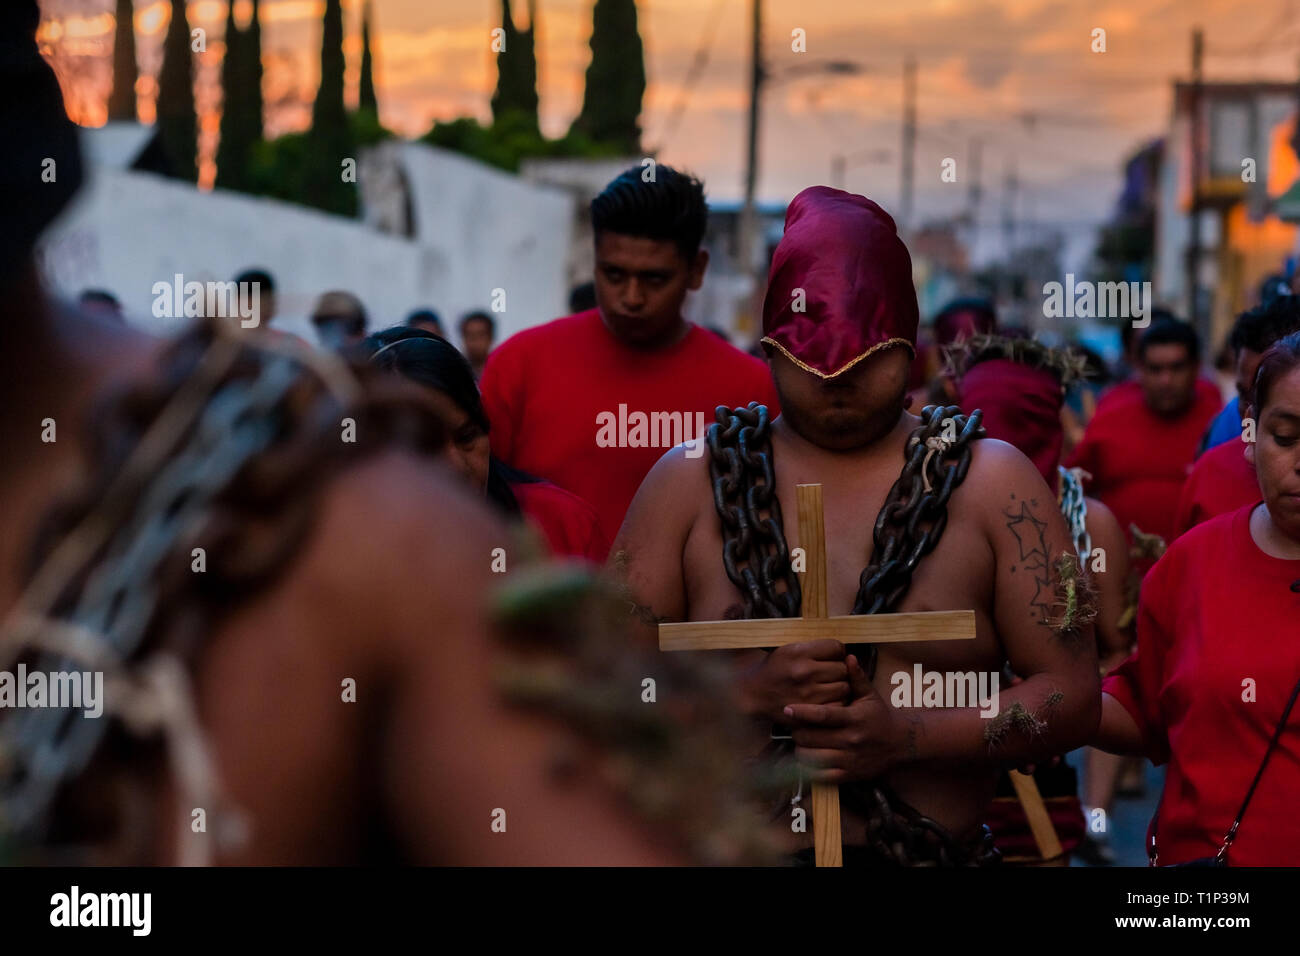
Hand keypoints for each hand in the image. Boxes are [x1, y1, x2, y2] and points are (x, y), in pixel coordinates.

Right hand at [737, 639, 848, 723]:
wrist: (753, 693)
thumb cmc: (773, 670)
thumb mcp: (788, 649)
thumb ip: (814, 648)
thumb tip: (842, 650)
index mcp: (798, 652)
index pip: (836, 647)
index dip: (837, 651)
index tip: (832, 657)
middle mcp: (804, 672)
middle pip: (842, 668)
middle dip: (839, 670)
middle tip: (830, 673)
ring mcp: (808, 694)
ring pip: (844, 688)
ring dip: (840, 687)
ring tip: (829, 686)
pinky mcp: (809, 712)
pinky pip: (839, 706)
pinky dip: (837, 703)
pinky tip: (827, 699)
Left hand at [783, 654, 901, 782]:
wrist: (900, 742)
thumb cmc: (879, 715)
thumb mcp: (869, 695)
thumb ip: (856, 677)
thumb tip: (848, 656)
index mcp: (854, 718)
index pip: (824, 715)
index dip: (803, 712)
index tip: (787, 708)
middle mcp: (851, 740)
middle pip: (812, 737)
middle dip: (797, 731)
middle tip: (794, 725)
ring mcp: (850, 759)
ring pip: (813, 758)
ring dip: (801, 749)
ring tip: (800, 741)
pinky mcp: (849, 774)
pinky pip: (821, 776)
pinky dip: (809, 769)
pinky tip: (807, 758)